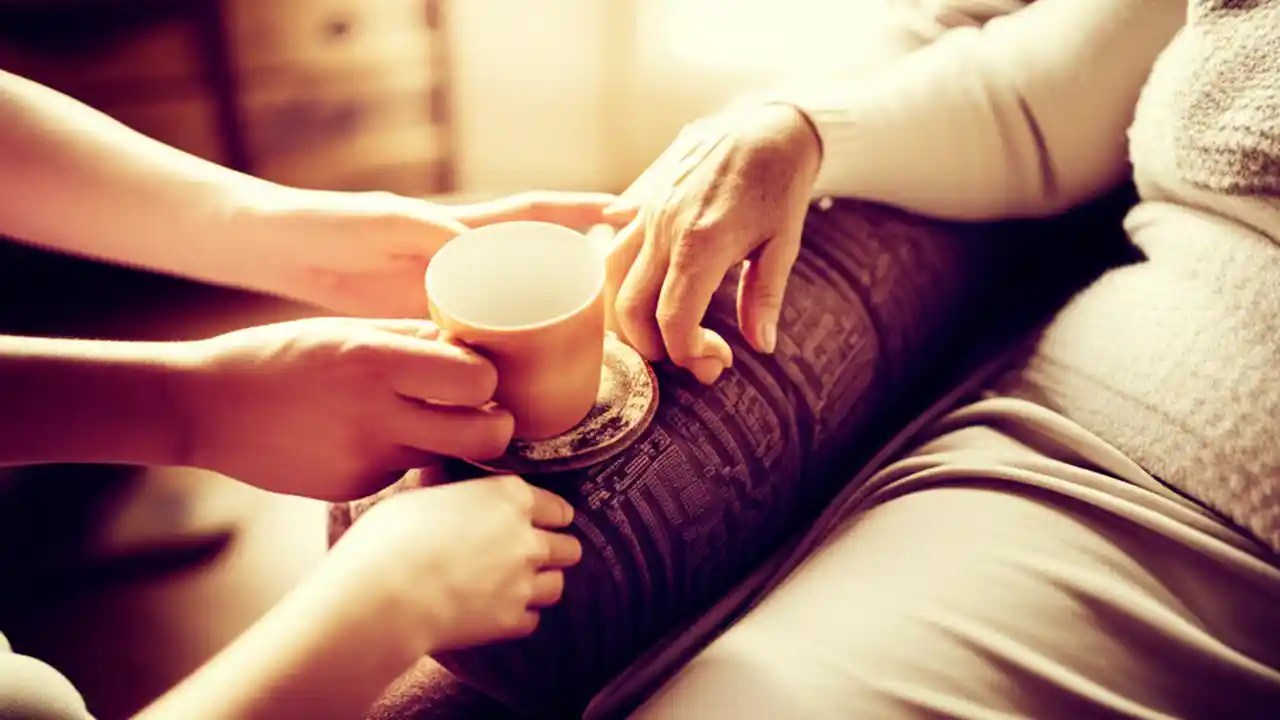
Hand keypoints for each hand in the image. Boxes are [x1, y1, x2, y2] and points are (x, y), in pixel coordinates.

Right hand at [175, 317, 510, 499]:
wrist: (205, 408)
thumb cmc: (279, 358)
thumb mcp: (345, 331)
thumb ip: (412, 338)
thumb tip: (472, 345)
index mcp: (376, 362)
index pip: (478, 379)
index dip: (488, 378)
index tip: (476, 374)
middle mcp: (377, 415)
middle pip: (485, 436)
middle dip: (497, 425)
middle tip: (486, 412)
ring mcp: (367, 461)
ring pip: (449, 458)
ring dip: (452, 443)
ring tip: (428, 421)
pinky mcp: (353, 491)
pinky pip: (405, 474)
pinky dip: (403, 458)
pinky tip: (370, 440)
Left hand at [242, 188, 628, 317]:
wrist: (287, 253)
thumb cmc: (334, 226)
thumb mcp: (387, 225)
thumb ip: (431, 234)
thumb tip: (478, 254)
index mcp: (462, 229)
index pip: (534, 214)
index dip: (580, 210)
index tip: (628, 211)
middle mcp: (465, 261)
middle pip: (536, 265)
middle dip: (579, 273)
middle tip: (624, 294)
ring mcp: (450, 296)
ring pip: (514, 309)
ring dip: (548, 323)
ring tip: (589, 344)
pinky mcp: (427, 326)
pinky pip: (478, 342)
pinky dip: (503, 355)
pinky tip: (521, 379)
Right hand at [324, 475, 582, 650]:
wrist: (382, 598)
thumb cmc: (389, 539)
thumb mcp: (417, 498)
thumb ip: (449, 494)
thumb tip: (444, 489)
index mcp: (510, 497)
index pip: (557, 507)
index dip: (549, 515)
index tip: (543, 521)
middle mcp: (527, 538)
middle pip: (568, 547)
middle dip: (554, 551)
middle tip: (530, 555)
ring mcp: (523, 582)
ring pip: (557, 585)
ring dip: (540, 584)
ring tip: (516, 585)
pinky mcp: (510, 621)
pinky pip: (531, 620)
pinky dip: (518, 617)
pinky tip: (496, 612)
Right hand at [601, 103, 820, 382]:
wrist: (767, 124)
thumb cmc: (780, 184)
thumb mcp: (783, 244)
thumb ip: (764, 298)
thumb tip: (761, 346)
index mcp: (702, 243)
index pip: (674, 320)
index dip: (688, 353)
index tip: (714, 361)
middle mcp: (664, 228)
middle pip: (631, 307)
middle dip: (653, 345)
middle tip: (688, 354)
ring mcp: (648, 212)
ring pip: (611, 276)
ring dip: (628, 313)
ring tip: (661, 328)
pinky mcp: (642, 200)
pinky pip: (614, 242)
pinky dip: (620, 275)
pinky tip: (647, 287)